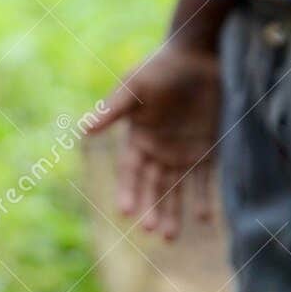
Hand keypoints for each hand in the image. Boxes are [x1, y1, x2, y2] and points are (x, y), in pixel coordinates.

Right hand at [85, 42, 220, 238]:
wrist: (197, 54)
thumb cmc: (161, 67)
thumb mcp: (135, 86)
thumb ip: (113, 109)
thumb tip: (84, 129)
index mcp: (136, 141)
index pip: (130, 173)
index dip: (127, 192)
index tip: (126, 213)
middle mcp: (157, 153)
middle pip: (152, 187)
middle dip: (152, 209)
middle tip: (153, 230)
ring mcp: (181, 155)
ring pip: (176, 191)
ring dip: (173, 213)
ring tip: (171, 236)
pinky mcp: (205, 152)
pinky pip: (204, 181)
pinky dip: (203, 200)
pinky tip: (204, 219)